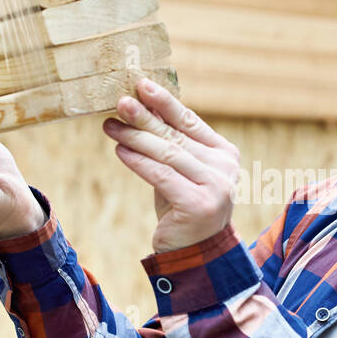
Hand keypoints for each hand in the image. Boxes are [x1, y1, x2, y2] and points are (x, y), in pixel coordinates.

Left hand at [102, 77, 239, 253]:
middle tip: (120, 101)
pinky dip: (137, 162)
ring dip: (135, 138)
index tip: (142, 84)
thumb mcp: (179, 170)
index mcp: (225, 153)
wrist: (196, 253)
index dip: (166, 102)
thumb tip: (145, 105)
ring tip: (111, 126)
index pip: (190, 121)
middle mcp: (225, 168)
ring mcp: (215, 186)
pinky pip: (160, 176)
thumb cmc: (183, 205)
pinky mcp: (197, 204)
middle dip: (145, 117)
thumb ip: (170, 142)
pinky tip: (119, 151)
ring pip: (167, 154)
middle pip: (176, 136)